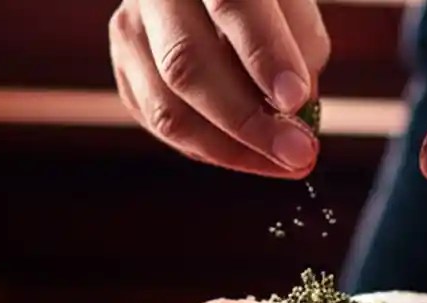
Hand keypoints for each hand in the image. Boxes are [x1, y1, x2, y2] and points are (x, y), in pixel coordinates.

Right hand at [110, 0, 329, 177]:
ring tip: (281, 162)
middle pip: (186, 63)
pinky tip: (248, 152)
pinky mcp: (125, 69)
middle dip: (247, 121)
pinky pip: (160, 125)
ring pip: (166, 107)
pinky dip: (209, 148)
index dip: (264, 56)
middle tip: (298, 154)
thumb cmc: (264, 1)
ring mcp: (130, 30)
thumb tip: (293, 113)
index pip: (232, 5)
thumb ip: (300, 49)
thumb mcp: (293, 5)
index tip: (296, 100)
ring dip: (229, 149)